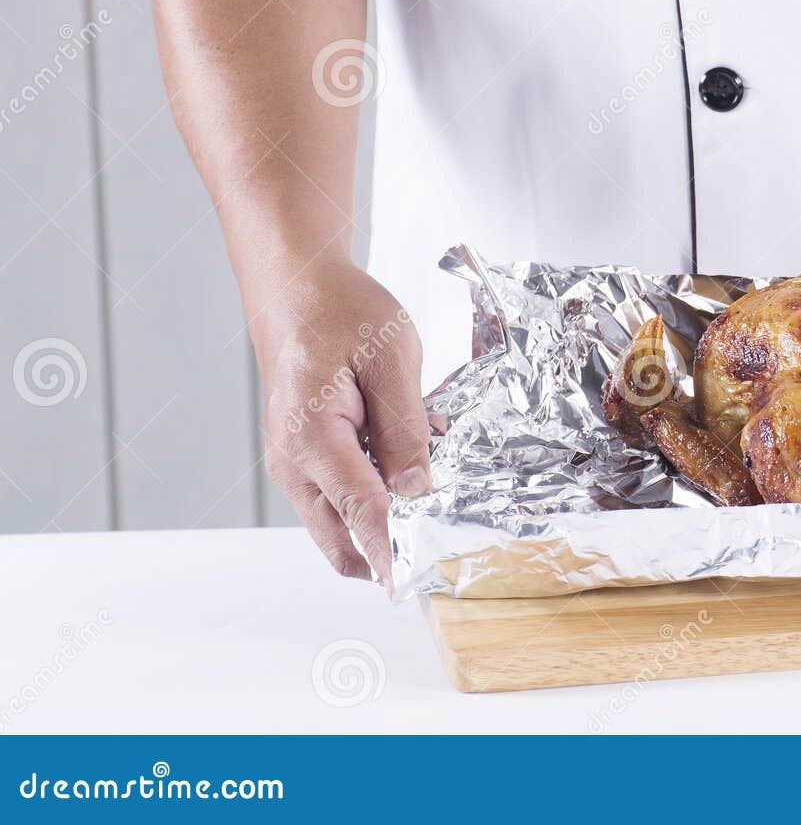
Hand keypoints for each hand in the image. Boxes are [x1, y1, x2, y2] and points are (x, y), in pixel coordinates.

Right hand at [256, 260, 432, 585]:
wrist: (296, 286)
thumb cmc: (340, 312)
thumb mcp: (392, 360)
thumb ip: (406, 429)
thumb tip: (418, 488)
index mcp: (312, 439)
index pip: (364, 512)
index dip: (397, 549)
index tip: (424, 580)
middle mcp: (294, 463)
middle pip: (343, 536)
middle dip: (389, 551)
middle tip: (440, 557)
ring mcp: (294, 464)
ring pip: (341, 521)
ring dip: (383, 522)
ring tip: (433, 502)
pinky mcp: (303, 456)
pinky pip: (340, 493)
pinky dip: (373, 496)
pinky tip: (410, 467)